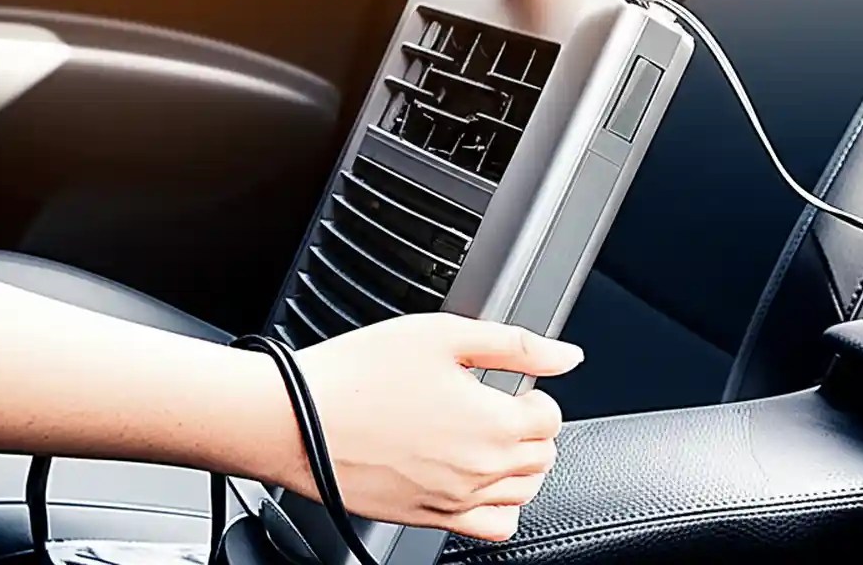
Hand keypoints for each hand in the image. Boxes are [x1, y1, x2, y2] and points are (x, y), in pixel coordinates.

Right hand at [276, 315, 583, 541]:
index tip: (511, 384)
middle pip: (542, 456)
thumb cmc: (358, 374)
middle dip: (528, 428)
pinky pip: (493, 528)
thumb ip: (515, 345)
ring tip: (483, 437)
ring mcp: (456, 500)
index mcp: (493, 423)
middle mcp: (482, 470)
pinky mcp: (429, 517)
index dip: (534, 393)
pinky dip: (497, 506)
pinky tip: (472, 477)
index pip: (552, 417)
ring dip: (517, 465)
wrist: (296, 419)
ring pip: (523, 492)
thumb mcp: (442, 335)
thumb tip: (566, 356)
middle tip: (494, 405)